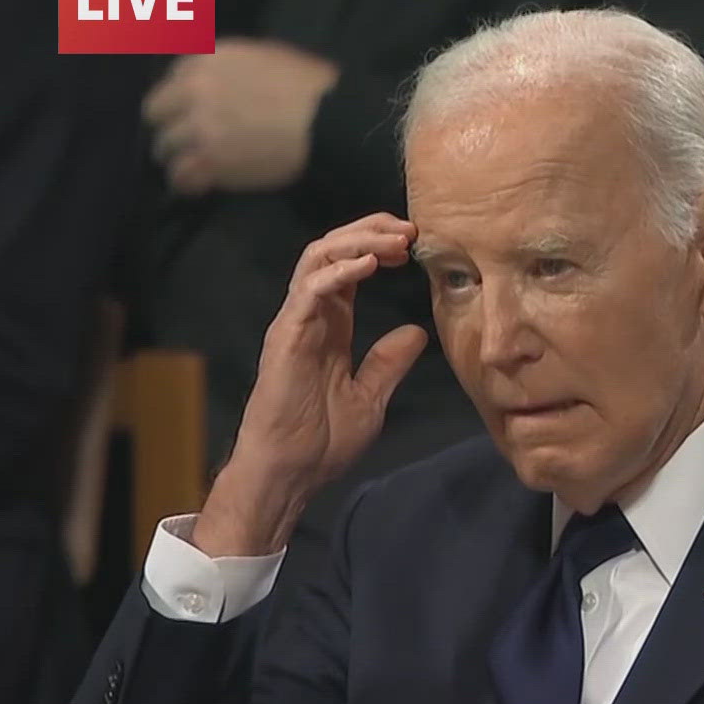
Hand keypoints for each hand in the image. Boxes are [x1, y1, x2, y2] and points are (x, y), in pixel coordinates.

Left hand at [143, 37, 339, 194]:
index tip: (193, 111)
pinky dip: (186, 183)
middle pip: (156, 112)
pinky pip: (180, 176)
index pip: (172, 78)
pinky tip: (199, 185)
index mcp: (208, 59)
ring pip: (165, 147)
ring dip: (179, 157)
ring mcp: (198, 126)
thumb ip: (231, 65)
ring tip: (197, 167)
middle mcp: (194, 89)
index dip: (182, 98)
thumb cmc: (310, 87)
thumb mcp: (265, 55)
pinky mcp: (209, 161)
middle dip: (171, 126)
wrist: (329, 122)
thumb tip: (221, 79)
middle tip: (189, 141)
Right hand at [193, 214, 427, 555]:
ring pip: (319, 258)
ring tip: (395, 239)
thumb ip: (389, 363)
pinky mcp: (286, 337)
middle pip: (334, 251)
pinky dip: (339, 271)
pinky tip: (369, 265)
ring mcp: (296, 323)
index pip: (351, 268)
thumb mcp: (371, 398)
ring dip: (358, 241)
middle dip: (371, 231)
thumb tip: (417, 332)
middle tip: (410, 229)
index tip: (416, 244)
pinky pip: (309, 291)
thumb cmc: (322, 442)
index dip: (381, 247)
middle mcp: (312, 316)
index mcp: (332, 327)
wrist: (291, 473)